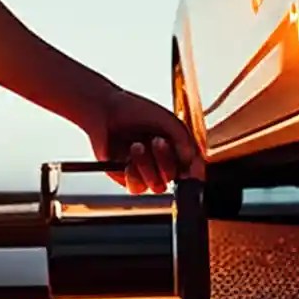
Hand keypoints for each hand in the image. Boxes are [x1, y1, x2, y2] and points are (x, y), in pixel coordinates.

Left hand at [85, 89, 204, 193]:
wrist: (105, 110)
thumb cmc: (134, 111)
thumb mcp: (167, 120)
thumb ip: (184, 138)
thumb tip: (192, 159)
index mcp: (176, 149)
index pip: (191, 167)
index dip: (194, 171)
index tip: (191, 168)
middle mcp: (162, 162)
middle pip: (176, 178)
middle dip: (167, 160)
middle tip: (157, 141)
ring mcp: (145, 171)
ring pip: (158, 186)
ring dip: (148, 165)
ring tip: (136, 145)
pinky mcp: (126, 177)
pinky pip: (137, 188)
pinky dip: (134, 174)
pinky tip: (127, 159)